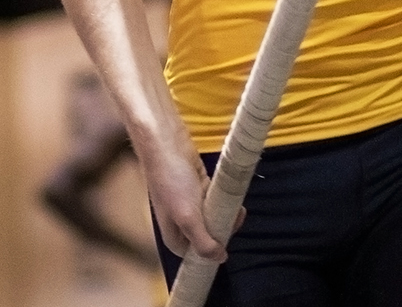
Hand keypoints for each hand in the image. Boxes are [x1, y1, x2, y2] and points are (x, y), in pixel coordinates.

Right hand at [138, 143, 239, 263]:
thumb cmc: (170, 179)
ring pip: (215, 218)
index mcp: (173, 236)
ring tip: (235, 206)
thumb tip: (219, 258)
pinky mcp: (199, 190)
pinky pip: (216, 201)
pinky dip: (225, 199)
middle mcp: (181, 224)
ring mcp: (191, 207)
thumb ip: (202, 241)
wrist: (166, 144)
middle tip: (234, 217)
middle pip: (209, 237)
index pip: (197, 256)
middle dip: (224, 229)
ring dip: (227, 214)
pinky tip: (230, 195)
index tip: (227, 242)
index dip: (213, 252)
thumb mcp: (187, 216)